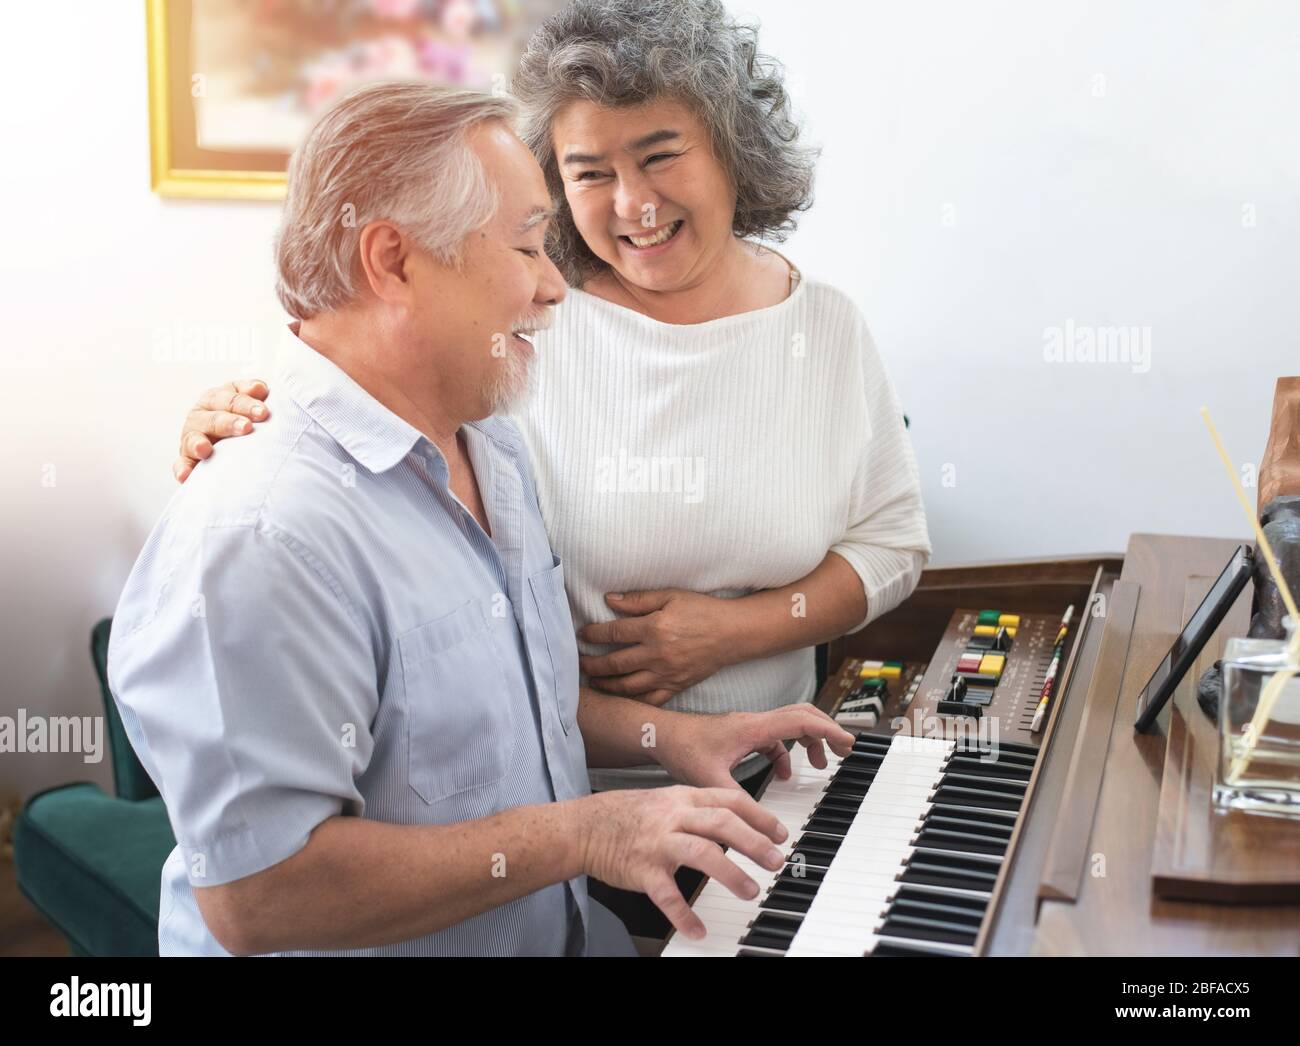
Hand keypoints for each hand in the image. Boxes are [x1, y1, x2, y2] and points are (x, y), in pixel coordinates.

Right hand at [174, 379, 270, 481]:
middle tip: (245, 428)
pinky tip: (186, 475)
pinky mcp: (187, 458)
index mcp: (217, 398)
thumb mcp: (250, 402)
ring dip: (198, 443)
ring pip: (192, 438)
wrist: (234, 444)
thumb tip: (259, 388)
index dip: (246, 404)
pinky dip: (182, 469)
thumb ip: (253, 393)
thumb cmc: (248, 419)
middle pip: (213, 417)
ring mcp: (191, 437)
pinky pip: (182, 463)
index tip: (263, 413)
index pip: (230, 398)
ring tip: (205, 450)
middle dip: (229, 422)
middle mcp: (202, 415)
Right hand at [575, 786, 787, 940]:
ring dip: (730, 873)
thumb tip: (736, 820)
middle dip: (754, 841)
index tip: (781, 834)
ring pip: (700, 852)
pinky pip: (666, 893)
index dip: (759, 816)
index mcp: (684, 798)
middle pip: (721, 823)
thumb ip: (699, 809)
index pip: (730, 801)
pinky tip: (697, 929)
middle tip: (776, 861)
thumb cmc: (629, 815)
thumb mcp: (667, 800)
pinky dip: (683, 913)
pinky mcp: (641, 869)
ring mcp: (658, 842)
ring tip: (750, 891)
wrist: (584, 827)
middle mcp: (674, 817)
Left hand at [577, 589, 739, 704]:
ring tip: (593, 683)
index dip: (594, 634)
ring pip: (628, 686)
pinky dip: (632, 702)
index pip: (614, 633)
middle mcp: (658, 654)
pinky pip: (650, 701)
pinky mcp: (677, 686)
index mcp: (654, 628)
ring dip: (606, 686)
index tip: (582, 634)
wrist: (733, 633)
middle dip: (593, 665)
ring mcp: (667, 674)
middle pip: (615, 664)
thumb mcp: (671, 596)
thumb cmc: (702, 610)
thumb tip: (609, 600)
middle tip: (580, 664)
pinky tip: (621, 699)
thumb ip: (638, 600)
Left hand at [655, 704, 856, 790]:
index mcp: (753, 728)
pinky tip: (784, 773)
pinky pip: (776, 738)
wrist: (661, 735)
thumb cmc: (682, 749)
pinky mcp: (743, 734)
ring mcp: (750, 727)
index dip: (828, 730)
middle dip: (827, 730)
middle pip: (802, 715)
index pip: (800, 721)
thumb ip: (736, 800)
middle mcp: (755, 722)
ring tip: (820, 763)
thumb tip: (759, 824)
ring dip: (809, 741)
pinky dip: (787, 752)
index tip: (847, 743)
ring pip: (790, 725)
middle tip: (845, 749)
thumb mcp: (710, 779)